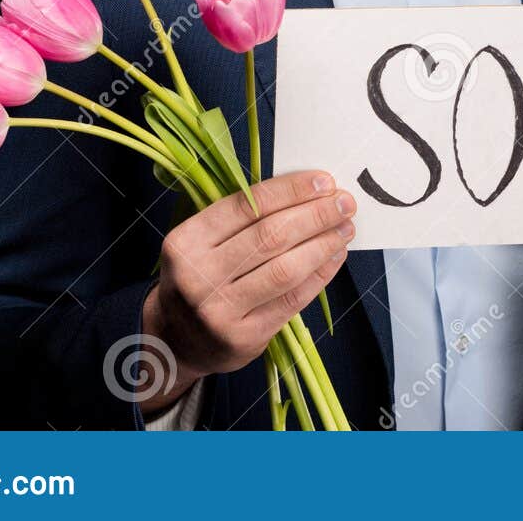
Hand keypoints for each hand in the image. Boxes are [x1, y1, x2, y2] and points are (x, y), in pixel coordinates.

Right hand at [138, 170, 355, 414]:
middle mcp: (199, 276)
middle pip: (271, 236)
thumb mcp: (202, 243)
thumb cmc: (199, 277)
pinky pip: (293, 299)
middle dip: (316, 215)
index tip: (324, 181)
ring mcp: (220, 310)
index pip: (248, 206)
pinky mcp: (244, 337)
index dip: (291, 191)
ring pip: (285, 269)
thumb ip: (242, 218)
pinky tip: (335, 257)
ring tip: (345, 229)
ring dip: (323, 244)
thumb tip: (306, 191)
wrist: (176, 340)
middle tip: (345, 203)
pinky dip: (320, 274)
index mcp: (186, 241)